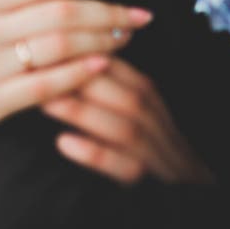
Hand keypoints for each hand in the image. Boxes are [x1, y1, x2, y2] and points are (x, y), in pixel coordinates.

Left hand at [43, 57, 213, 185]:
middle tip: (40, 69)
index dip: (84, 51)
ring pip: (123, 127)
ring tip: (45, 100)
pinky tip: (64, 143)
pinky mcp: (149, 184)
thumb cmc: (145, 141)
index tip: (46, 41)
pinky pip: (124, 168)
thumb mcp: (130, 104)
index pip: (118, 63)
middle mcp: (155, 118)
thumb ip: (101, 80)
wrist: (189, 188)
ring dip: (83, 111)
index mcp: (147, 93)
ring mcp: (156, 152)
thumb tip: (59, 53)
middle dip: (81, 78)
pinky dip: (94, 154)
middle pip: (123, 92)